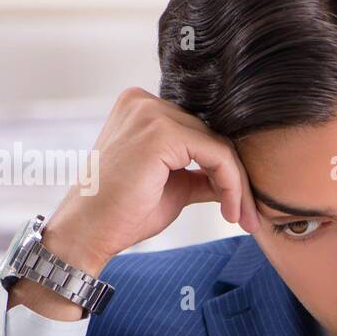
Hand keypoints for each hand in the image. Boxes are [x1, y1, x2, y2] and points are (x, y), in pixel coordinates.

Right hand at [7, 88, 259, 318]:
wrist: (87, 233)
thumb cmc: (122, 213)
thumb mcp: (174, 187)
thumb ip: (202, 175)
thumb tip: (235, 178)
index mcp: (142, 109)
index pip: (200, 133)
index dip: (226, 170)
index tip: (241, 207)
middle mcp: (143, 102)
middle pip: (212, 137)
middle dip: (236, 179)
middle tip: (249, 216)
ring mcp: (150, 114)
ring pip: (219, 146)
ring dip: (237, 186)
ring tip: (242, 218)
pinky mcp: (160, 133)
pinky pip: (217, 155)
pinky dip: (231, 185)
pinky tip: (231, 212)